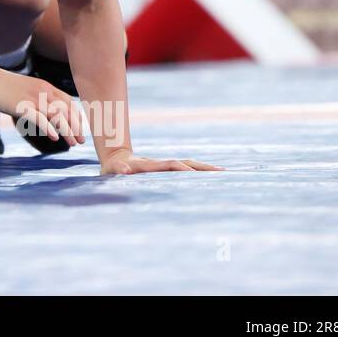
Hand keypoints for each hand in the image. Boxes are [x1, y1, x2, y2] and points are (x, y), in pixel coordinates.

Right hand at [0, 70, 85, 148]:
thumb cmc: (4, 86)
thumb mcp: (27, 90)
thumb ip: (38, 99)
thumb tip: (46, 114)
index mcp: (46, 87)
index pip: (68, 102)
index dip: (77, 117)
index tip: (80, 129)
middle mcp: (43, 92)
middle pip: (66, 111)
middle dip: (76, 127)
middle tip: (81, 141)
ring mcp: (33, 99)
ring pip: (56, 116)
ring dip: (67, 131)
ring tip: (72, 143)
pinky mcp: (22, 106)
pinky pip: (39, 118)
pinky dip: (49, 128)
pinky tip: (55, 138)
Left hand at [100, 148, 223, 174]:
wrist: (115, 158)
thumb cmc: (113, 169)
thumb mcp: (112, 170)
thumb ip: (118, 169)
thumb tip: (124, 170)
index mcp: (149, 165)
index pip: (168, 165)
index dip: (180, 168)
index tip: (191, 171)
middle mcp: (161, 164)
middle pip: (185, 163)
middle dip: (202, 167)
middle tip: (221, 172)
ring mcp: (166, 166)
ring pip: (189, 165)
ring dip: (205, 169)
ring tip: (224, 173)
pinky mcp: (168, 170)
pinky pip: (187, 170)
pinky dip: (200, 173)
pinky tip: (213, 178)